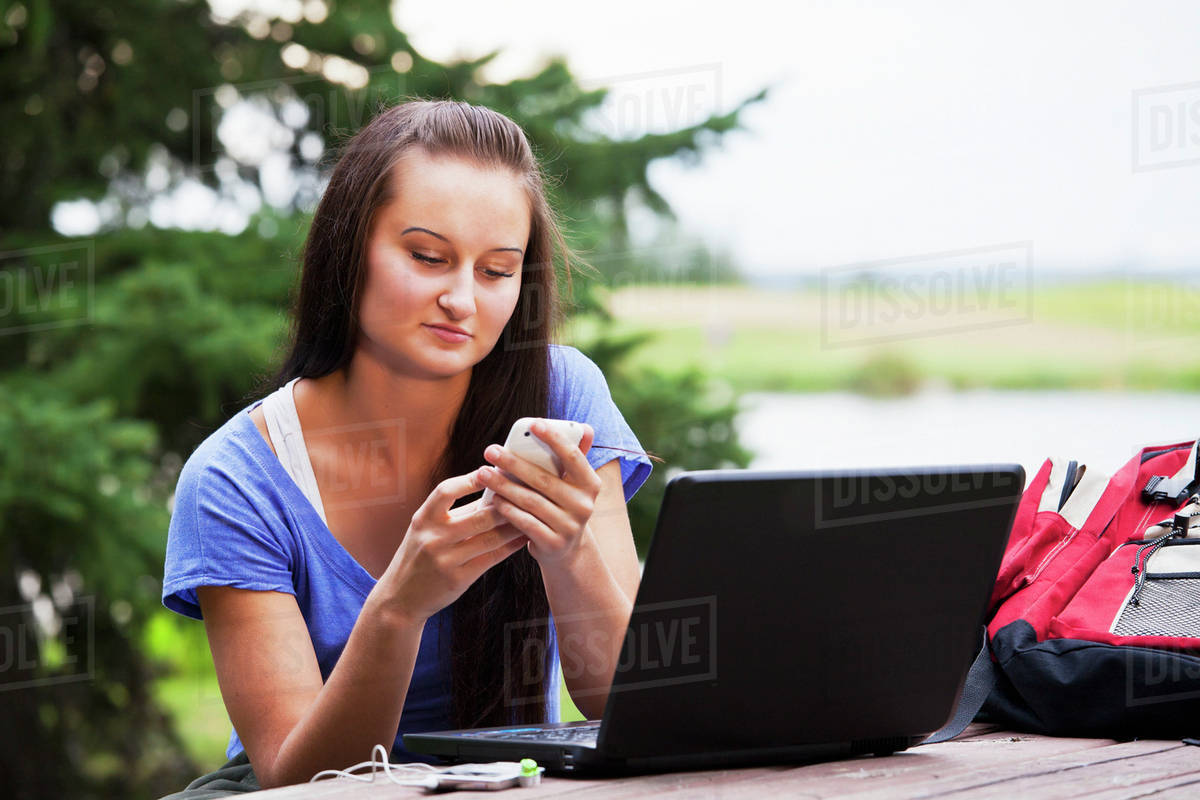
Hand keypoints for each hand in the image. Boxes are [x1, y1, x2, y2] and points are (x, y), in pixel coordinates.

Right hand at [376, 469, 528, 623]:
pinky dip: (510, 546)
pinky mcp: (458, 579)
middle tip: (527, 492)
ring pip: (490, 537)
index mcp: (422, 519)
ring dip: (514, 525)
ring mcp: (445, 560)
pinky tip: (523, 538)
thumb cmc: (419, 556)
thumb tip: (491, 490)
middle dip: (505, 504)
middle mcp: (433, 538)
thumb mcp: (425, 530)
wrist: (400, 597)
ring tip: (533, 514)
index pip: (446, 491)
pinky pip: (491, 558)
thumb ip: (454, 512)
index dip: (469, 480)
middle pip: (478, 516)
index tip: (491, 470)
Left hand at [479, 421, 600, 566]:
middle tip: (490, 451)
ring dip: (504, 486)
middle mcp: (584, 506)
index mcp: (590, 484)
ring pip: (531, 501)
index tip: (533, 423)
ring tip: (483, 473)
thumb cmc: (563, 506)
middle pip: (544, 479)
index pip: (573, 456)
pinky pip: (525, 523)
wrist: (566, 551)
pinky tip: (493, 499)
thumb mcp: (574, 485)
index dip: (554, 439)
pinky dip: (508, 510)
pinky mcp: (553, 544)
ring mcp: (569, 527)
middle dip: (514, 463)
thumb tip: (585, 427)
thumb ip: (575, 457)